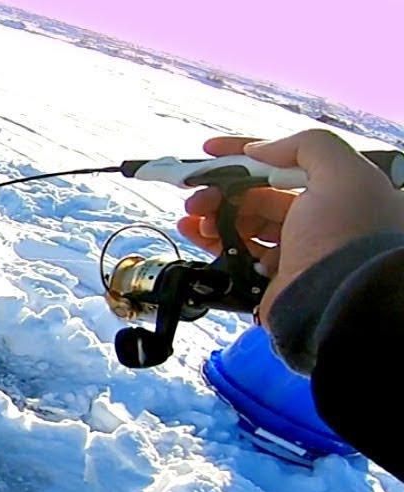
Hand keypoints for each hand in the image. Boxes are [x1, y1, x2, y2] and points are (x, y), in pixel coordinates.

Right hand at [177, 129, 403, 324]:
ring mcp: (292, 250)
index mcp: (336, 193)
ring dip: (212, 215)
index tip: (210, 150)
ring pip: (242, 223)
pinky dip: (211, 241)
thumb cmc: (344, 235)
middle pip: (257, 195)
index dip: (245, 153)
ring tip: (191, 216)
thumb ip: (307, 146)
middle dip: (222, 189)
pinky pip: (234, 253)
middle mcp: (316, 220)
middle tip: (196, 195)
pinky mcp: (269, 278)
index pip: (285, 163)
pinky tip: (193, 232)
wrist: (338, 301)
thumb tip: (259, 151)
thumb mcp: (342, 175)